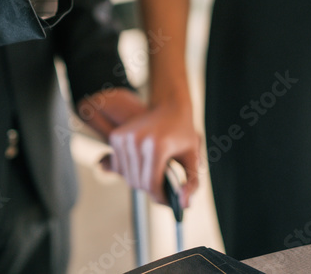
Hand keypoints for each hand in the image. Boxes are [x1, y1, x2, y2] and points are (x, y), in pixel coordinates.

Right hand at [79, 89, 200, 208]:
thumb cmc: (183, 132)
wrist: (170, 106)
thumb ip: (192, 183)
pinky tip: (143, 164)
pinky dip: (130, 171)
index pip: (151, 184)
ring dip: (139, 181)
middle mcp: (137, 141)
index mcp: (156, 146)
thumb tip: (183, 204)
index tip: (168, 200)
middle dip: (151, 190)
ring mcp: (124, 137)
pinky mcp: (116, 136)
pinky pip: (118, 166)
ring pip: (127, 176)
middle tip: (163, 187)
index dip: (160, 197)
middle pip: (138, 182)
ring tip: (154, 174)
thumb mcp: (194, 157)